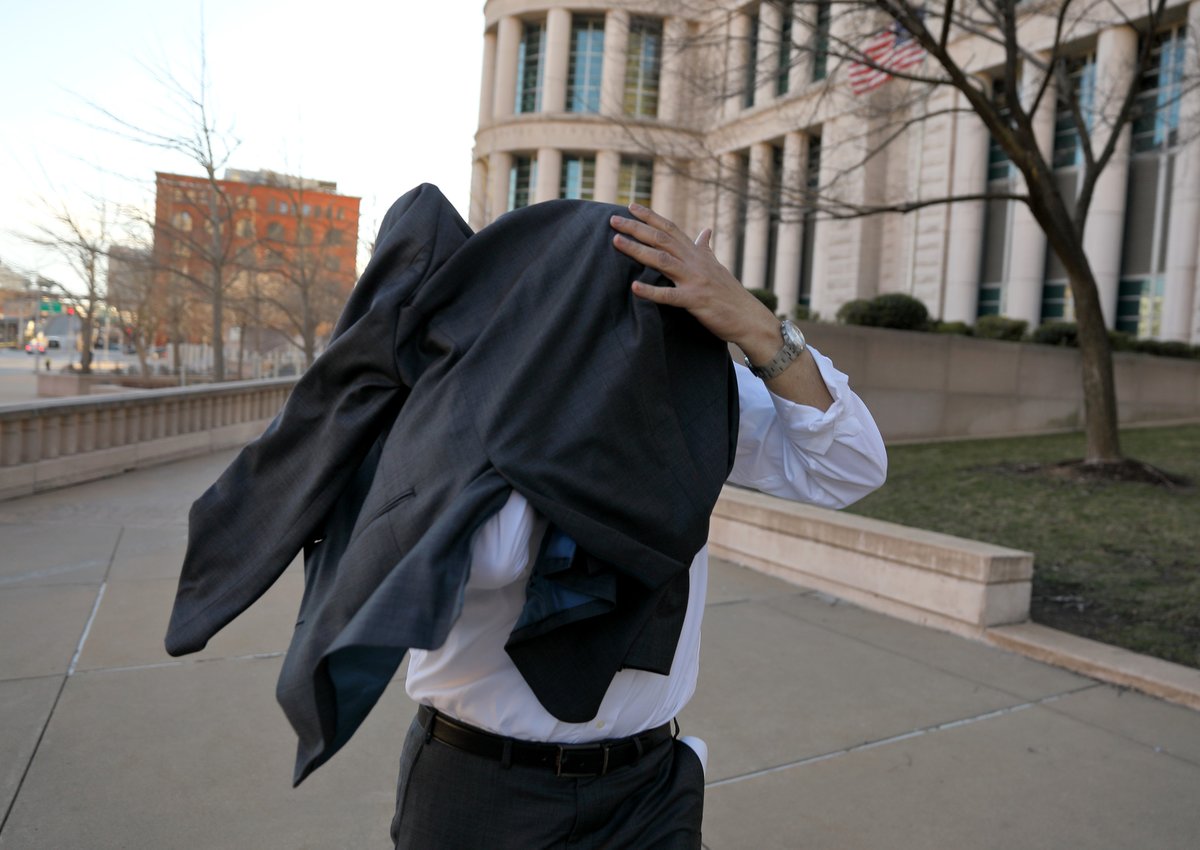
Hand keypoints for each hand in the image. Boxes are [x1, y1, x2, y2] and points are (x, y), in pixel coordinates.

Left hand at [611, 203, 832, 409]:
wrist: (749, 317)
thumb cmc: (730, 294)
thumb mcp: (716, 266)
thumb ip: (705, 248)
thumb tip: (705, 231)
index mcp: (697, 254)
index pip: (670, 229)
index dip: (650, 216)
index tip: (630, 206)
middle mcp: (694, 262)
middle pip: (661, 239)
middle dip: (636, 228)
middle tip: (613, 219)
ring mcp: (695, 280)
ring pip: (662, 260)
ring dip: (637, 250)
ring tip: (616, 242)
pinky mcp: (695, 301)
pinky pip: (670, 296)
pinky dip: (651, 291)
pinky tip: (634, 287)